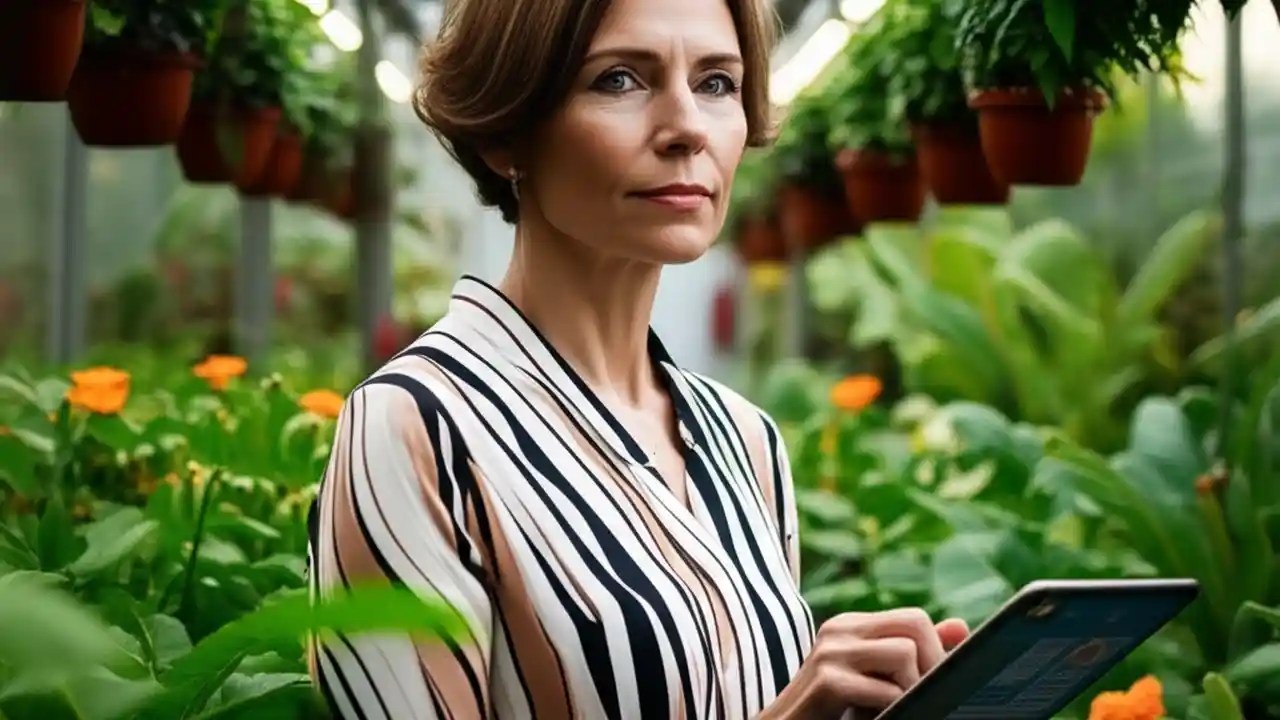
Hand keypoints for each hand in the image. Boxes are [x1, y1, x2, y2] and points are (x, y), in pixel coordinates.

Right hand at [758, 608, 969, 719]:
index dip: (937, 652)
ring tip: (897, 707)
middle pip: (915, 625)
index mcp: (852, 626)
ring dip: (912, 688)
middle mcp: (840, 630)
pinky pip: (885, 689)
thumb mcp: (874, 679)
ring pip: (904, 653)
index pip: (915, 618)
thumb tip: (961, 626)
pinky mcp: (827, 681)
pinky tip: (877, 716)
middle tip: (923, 696)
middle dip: (933, 665)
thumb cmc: (832, 710)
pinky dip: (892, 707)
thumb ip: (913, 652)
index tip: (934, 684)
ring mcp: (831, 653)